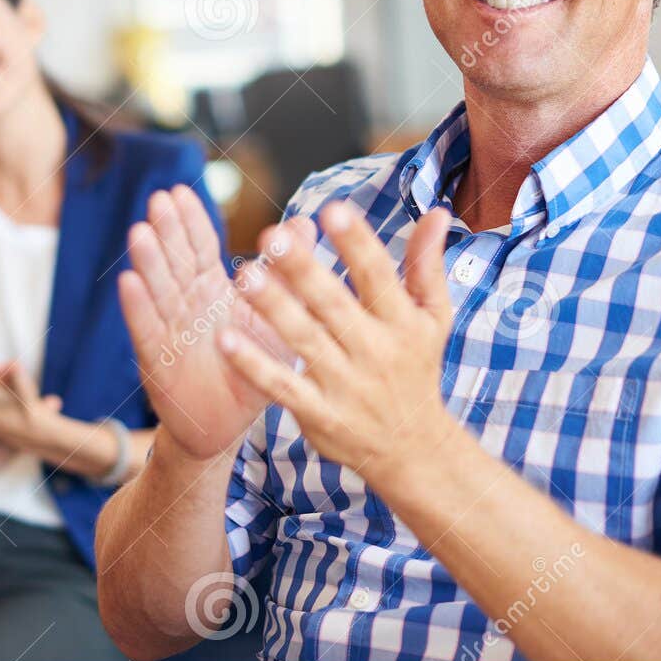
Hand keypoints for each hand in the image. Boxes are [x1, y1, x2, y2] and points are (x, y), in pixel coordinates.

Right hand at [116, 186, 297, 461]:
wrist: (227, 424)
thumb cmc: (250, 365)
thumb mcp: (275, 315)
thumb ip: (285, 272)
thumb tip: (305, 224)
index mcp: (211, 289)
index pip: (199, 247)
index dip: (190, 220)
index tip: (180, 191)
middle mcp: (185, 304)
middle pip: (174, 261)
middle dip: (166, 231)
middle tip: (160, 200)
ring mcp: (168, 331)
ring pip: (157, 291)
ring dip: (148, 262)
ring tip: (140, 232)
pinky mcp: (157, 362)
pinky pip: (146, 331)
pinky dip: (138, 308)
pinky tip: (129, 283)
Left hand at [216, 202, 455, 476]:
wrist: (413, 450)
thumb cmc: (416, 369)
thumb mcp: (431, 318)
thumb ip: (426, 264)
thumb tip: (435, 210)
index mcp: (402, 322)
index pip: (378, 276)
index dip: (356, 244)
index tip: (332, 209)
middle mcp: (374, 351)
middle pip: (334, 305)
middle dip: (303, 270)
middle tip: (271, 236)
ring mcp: (345, 385)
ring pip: (304, 341)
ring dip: (272, 309)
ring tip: (244, 275)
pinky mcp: (319, 415)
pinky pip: (282, 387)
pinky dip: (254, 365)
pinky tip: (225, 339)